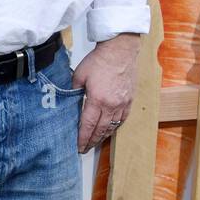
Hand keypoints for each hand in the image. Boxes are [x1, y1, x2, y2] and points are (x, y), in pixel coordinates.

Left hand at [73, 33, 140, 152]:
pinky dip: (115, 127)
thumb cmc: (100, 60)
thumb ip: (74, 92)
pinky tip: (109, 130)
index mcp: (97, 100)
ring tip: (95, 142)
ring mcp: (122, 104)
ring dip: (103, 136)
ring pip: (112, 126)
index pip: (88, 125)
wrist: (120, 50)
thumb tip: (69, 101)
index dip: (83, 138)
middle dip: (92, 141)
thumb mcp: (79, 75)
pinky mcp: (130, 100)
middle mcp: (112, 105)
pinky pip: (122, 119)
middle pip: (101, 130)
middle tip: (85, 149)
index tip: (78, 147)